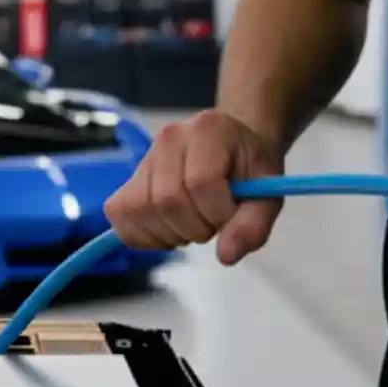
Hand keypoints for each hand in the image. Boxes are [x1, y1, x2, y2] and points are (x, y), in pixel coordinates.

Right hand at [104, 110, 284, 265]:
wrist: (231, 147)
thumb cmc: (249, 169)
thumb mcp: (268, 193)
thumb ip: (254, 225)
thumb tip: (226, 255)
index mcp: (208, 130)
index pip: (201, 182)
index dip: (217, 212)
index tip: (230, 217)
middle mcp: (170, 138)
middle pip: (167, 199)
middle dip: (195, 227)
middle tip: (212, 223)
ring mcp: (145, 158)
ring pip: (140, 210)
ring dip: (169, 234)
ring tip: (191, 225)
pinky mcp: (128, 179)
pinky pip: (119, 214)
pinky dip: (141, 235)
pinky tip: (167, 231)